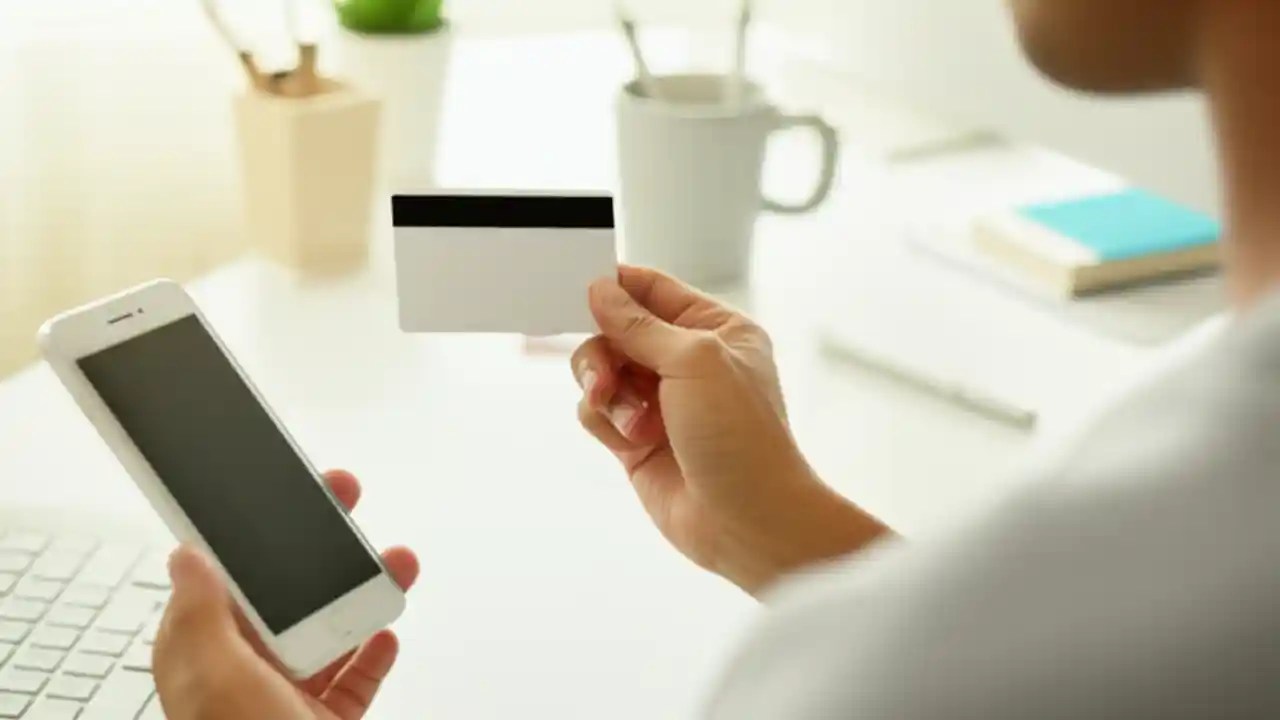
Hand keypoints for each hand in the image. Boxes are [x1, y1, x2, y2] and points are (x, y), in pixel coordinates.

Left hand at [152, 470, 419, 719]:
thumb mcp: (221, 685)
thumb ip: (203, 619)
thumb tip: (185, 557)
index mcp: (208, 661)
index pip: (225, 581)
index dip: (251, 536)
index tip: (283, 496)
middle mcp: (246, 679)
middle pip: (284, 598)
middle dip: (318, 553)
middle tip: (344, 510)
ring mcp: (289, 703)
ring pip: (328, 632)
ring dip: (361, 594)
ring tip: (391, 565)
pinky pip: (354, 678)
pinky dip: (374, 651)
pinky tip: (386, 631)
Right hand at [573, 267, 889, 595]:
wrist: (747, 520)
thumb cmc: (740, 436)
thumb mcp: (694, 361)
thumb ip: (639, 325)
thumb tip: (600, 290)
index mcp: (716, 330)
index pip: (653, 290)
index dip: (615, 287)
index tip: (579, 287)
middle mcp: (688, 362)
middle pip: (616, 331)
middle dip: (604, 352)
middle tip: (605, 377)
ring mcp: (661, 401)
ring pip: (601, 372)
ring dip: (606, 392)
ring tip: (631, 420)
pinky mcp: (637, 439)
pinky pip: (597, 412)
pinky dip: (606, 422)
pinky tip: (634, 441)